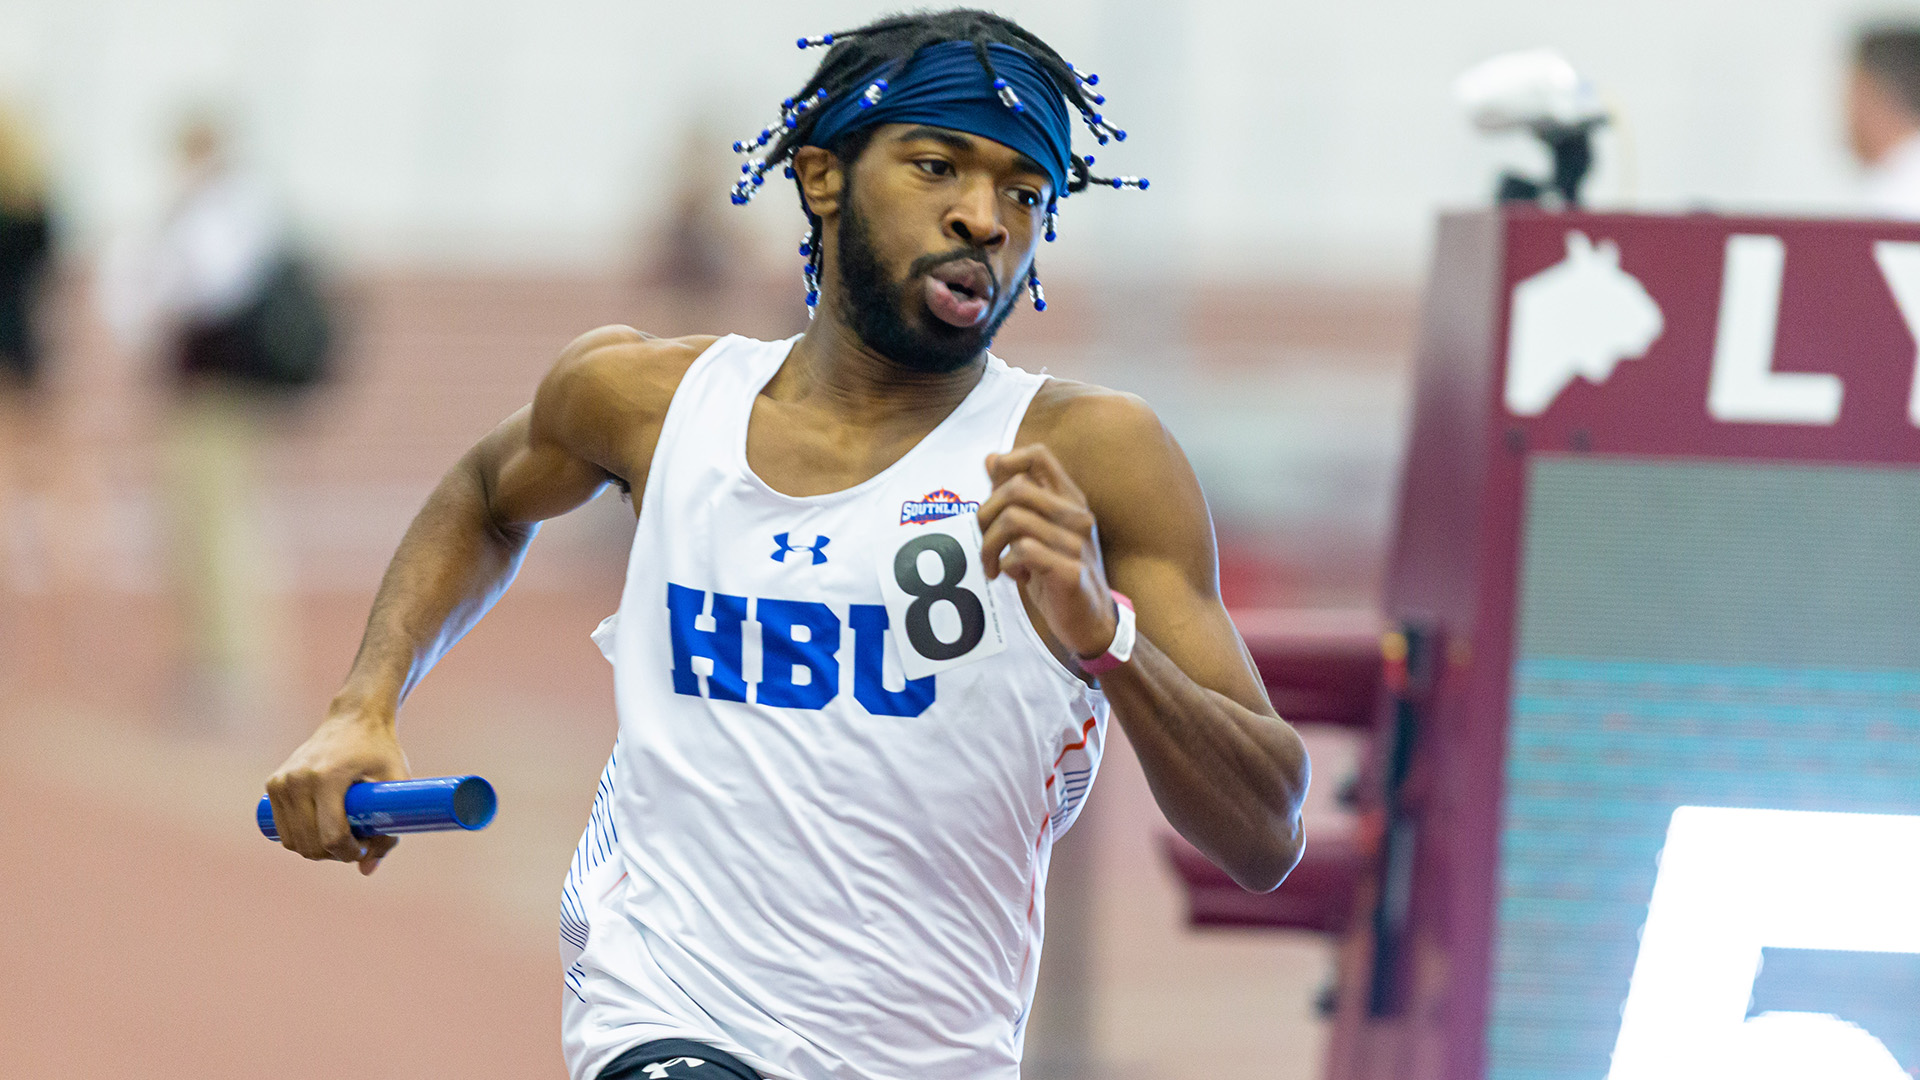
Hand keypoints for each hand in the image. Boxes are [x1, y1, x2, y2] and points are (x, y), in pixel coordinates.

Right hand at [265, 709, 410, 874]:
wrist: (355, 717)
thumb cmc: (380, 750)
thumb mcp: (396, 783)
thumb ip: (389, 829)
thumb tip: (367, 870)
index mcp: (328, 777)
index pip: (332, 835)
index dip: (349, 852)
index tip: (364, 848)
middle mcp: (298, 779)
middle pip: (310, 843)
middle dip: (334, 854)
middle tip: (356, 845)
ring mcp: (281, 782)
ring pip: (293, 841)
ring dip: (316, 850)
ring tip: (341, 837)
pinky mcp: (274, 784)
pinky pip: (283, 829)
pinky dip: (300, 838)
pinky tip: (322, 829)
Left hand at [979, 445, 1117, 659]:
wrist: (1090, 621)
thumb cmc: (1058, 572)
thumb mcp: (1036, 530)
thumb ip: (1016, 496)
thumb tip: (992, 458)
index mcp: (1069, 499)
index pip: (1038, 455)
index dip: (1007, 464)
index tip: (992, 495)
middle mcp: (1076, 515)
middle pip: (1015, 487)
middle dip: (985, 514)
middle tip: (985, 542)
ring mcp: (1076, 543)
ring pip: (1012, 520)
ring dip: (989, 546)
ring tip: (994, 565)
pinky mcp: (1070, 571)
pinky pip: (1021, 552)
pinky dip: (1005, 565)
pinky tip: (1015, 576)